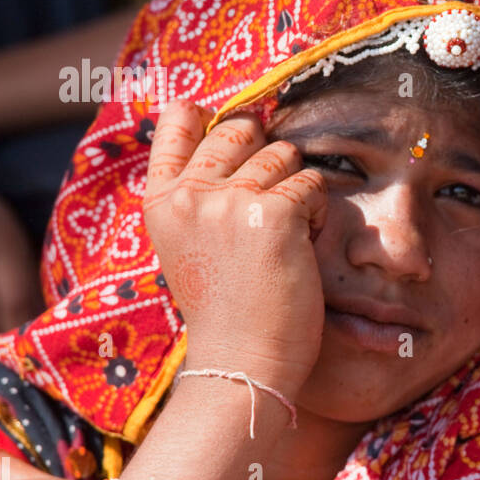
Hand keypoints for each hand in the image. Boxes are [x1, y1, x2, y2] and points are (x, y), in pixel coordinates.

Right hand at [143, 101, 327, 395]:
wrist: (241, 363)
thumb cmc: (226, 311)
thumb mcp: (190, 244)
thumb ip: (200, 196)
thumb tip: (233, 133)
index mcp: (161, 202)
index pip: (175, 126)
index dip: (203, 116)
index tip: (220, 125)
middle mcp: (190, 194)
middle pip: (240, 130)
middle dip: (266, 155)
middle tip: (269, 203)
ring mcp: (230, 200)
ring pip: (284, 155)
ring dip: (296, 188)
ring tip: (284, 236)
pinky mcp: (274, 213)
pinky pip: (312, 183)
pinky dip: (318, 210)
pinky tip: (302, 245)